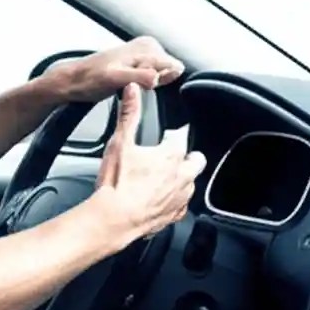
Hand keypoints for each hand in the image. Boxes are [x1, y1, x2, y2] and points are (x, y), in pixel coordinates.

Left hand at [49, 36, 184, 102]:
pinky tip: (128, 84)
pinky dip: (144, 84)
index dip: (159, 81)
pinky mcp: (139, 64)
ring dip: (147, 84)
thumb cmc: (90, 79)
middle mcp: (148, 46)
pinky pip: (153, 77)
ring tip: (127, 83)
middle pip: (169, 72)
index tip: (141, 84)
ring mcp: (144, 55)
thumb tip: (159, 76)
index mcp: (147, 46)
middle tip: (131, 84)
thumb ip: (140, 76)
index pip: (173, 67)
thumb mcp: (116, 79)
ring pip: (162, 76)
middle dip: (154, 82)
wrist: (74, 80)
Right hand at [91, 83, 205, 239]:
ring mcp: (180, 198)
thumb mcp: (120, 143)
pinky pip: (181, 206)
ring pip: (190, 183)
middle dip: (187, 156)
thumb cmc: (117, 184)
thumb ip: (129, 115)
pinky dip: (173, 201)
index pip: (181, 136)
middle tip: (170, 156)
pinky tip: (159, 200)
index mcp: (171, 155)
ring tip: (162, 179)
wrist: (114, 220)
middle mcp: (182, 176)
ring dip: (181, 179)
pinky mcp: (174, 216)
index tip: (168, 134)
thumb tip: (133, 90)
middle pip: (195, 160)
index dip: (173, 133)